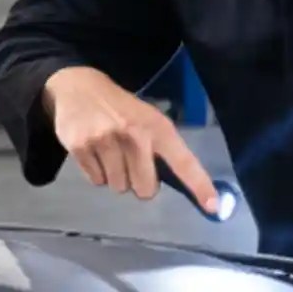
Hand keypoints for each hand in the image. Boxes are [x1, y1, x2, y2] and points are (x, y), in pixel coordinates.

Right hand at [42, 66, 219, 213]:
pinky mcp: (80, 147)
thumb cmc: (121, 108)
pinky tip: (95, 151)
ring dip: (117, 177)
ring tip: (111, 153)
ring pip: (119, 187)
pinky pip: (96, 181)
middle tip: (133, 164)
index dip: (199, 185)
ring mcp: (105, 141)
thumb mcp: (147, 118)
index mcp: (157, 127)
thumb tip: (179, 185)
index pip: (183, 162)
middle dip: (140, 183)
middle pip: (145, 189)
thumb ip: (160, 149)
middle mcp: (134, 135)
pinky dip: (97, 173)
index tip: (213, 207)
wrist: (79, 86)